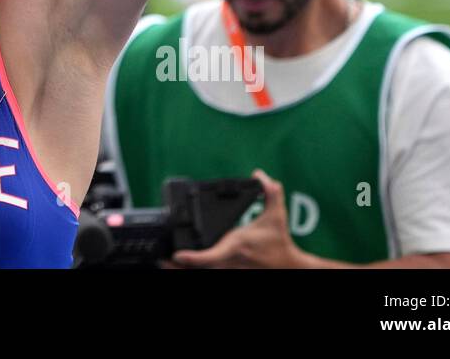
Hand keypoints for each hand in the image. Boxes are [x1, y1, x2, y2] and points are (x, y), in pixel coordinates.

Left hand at [163, 169, 308, 268]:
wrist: (289, 266)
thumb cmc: (279, 241)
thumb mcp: (277, 215)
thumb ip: (270, 193)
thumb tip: (260, 174)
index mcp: (236, 245)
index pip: (211, 256)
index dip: (193, 258)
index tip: (178, 255)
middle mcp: (230, 262)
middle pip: (200, 269)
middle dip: (179, 266)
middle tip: (161, 259)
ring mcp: (230, 271)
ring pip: (203, 274)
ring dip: (182, 271)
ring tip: (163, 264)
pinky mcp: (230, 274)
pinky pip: (208, 275)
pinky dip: (193, 271)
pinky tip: (180, 267)